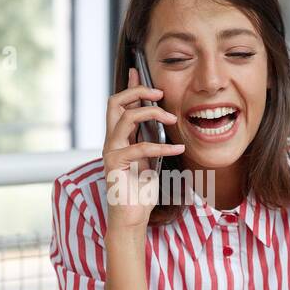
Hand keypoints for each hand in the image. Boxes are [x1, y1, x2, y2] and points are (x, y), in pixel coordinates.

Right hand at [102, 67, 186, 231]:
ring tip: (171, 118)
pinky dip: (162, 146)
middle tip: (159, 93)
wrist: (132, 217)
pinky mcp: (114, 164)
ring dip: (150, 113)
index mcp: (119, 138)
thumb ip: (151, 140)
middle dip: (137, 92)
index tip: (139, 72)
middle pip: (115, 102)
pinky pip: (139, 147)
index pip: (120, 104)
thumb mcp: (151, 160)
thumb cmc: (142, 191)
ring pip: (125, 118)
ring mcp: (110, 151)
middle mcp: (111, 141)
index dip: (130, 87)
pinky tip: (178, 149)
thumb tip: (162, 122)